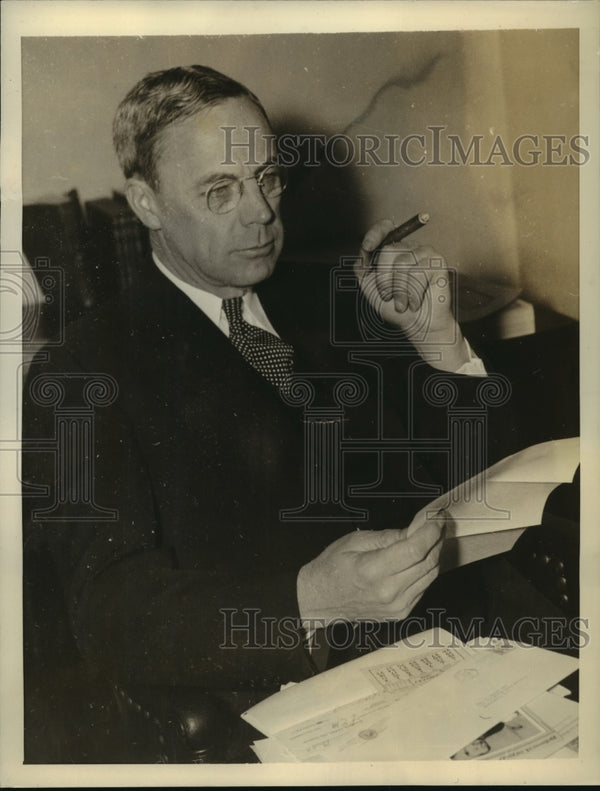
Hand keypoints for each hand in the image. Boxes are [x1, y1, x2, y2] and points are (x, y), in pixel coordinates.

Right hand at [296, 512, 445, 624]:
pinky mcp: (401, 612)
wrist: (320, 600)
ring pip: (431, 576)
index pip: (415, 550)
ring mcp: (397, 606)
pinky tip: (421, 556)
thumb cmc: (332, 568)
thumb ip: (388, 536)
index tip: (436, 516)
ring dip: (435, 553)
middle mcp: (388, 592)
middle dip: (437, 538)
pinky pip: (424, 587)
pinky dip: (427, 569)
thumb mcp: (355, 541)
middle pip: (428, 562)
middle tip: (437, 522)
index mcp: (372, 571)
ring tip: (432, 536)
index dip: (430, 530)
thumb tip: (415, 529)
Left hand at [355, 219, 469, 370]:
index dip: (376, 233)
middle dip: (384, 278)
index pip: (385, 230)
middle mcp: (409, 249)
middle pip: (389, 249)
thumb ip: (363, 270)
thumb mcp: (371, 289)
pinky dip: (413, 293)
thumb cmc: (397, 308)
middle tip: (389, 296)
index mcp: (394, 252)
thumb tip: (360, 255)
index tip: (367, 246)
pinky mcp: (437, 263)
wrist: (418, 326)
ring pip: (402, 263)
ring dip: (399, 290)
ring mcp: (424, 254)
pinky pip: (418, 272)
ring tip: (403, 303)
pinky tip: (415, 302)